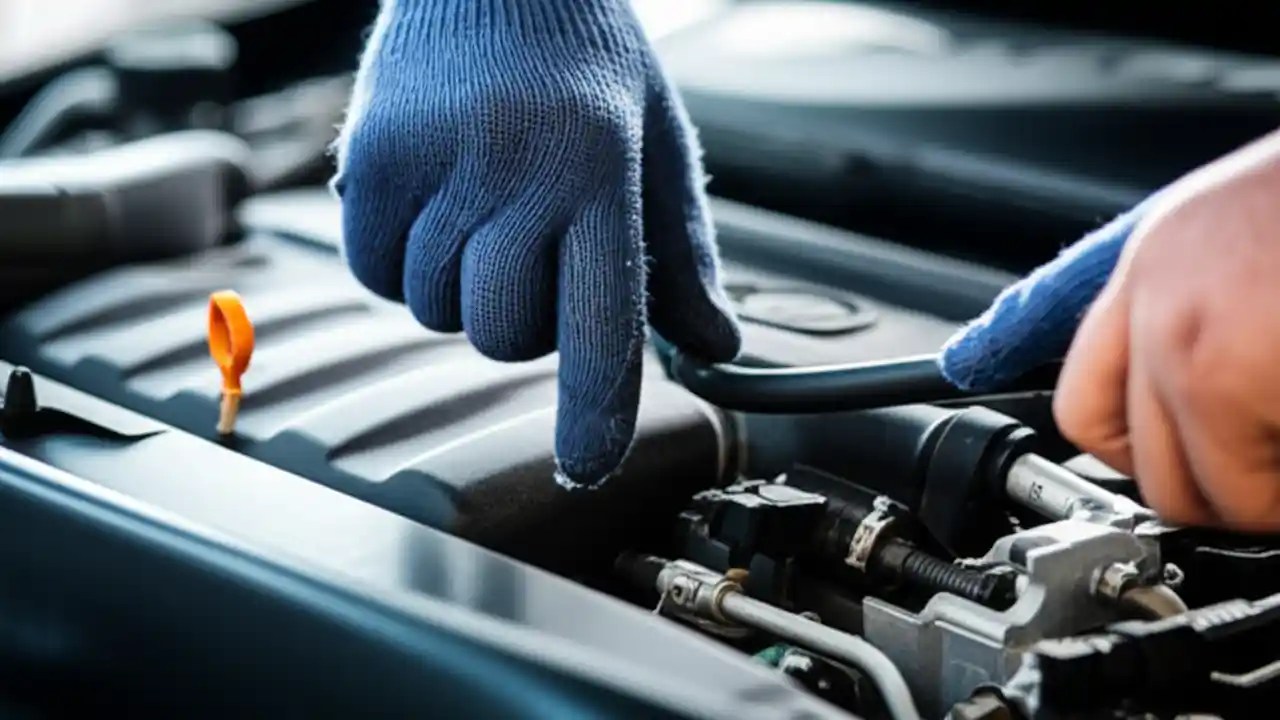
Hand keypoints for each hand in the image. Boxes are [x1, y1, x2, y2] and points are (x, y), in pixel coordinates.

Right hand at [331, 0, 740, 487]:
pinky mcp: (366, 163)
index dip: (592, 408)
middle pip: (503, 335)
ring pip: (437, 312)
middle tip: (533, 249)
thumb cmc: (585, 54)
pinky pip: (377, 276)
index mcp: (598, 166)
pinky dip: (404, 264)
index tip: (583, 466)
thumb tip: (711, 346)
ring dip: (462, 289)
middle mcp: (511, 169)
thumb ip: (685, 251)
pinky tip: (433, 203)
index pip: (597, 319)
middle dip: (523, 323)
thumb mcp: (658, 136)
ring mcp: (429, 165)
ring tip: (482, 205)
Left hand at [941, 131, 1279, 531]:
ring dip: (1266, 495)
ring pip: (1206, 491)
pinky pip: (1264, 484)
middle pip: (1137, 461)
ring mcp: (1200, 335)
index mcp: (1155, 263)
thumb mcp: (1239, 242)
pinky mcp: (1242, 370)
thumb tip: (1179, 402)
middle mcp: (1158, 297)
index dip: (1116, 451)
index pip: (1082, 395)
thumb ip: (1196, 312)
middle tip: (1267, 481)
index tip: (1126, 482)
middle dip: (1213, 491)